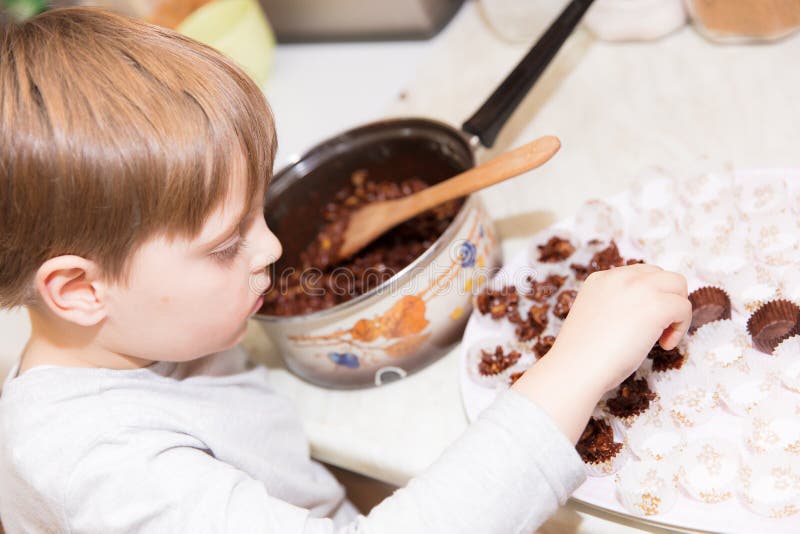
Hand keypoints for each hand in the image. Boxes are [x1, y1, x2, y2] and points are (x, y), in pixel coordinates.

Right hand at [552, 263, 690, 391]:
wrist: (575, 368)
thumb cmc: (582, 355)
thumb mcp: (594, 318)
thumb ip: (614, 306)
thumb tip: (641, 314)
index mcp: (600, 279)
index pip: (639, 275)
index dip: (647, 298)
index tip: (641, 322)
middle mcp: (620, 276)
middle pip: (661, 275)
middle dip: (666, 299)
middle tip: (657, 328)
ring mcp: (639, 288)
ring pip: (678, 284)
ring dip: (677, 309)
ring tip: (663, 336)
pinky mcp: (656, 306)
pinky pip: (684, 307)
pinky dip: (680, 327)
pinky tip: (665, 345)